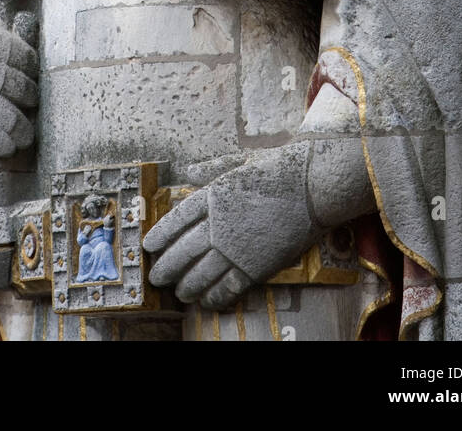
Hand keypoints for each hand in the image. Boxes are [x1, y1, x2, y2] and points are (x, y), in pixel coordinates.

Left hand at [143, 144, 319, 308]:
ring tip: (179, 294)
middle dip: (167, 266)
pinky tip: (207, 301)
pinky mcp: (256, 266)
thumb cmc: (278, 169)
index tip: (149, 245)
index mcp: (213, 195)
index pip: (178, 219)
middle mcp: (219, 223)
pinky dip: (215, 297)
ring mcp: (236, 247)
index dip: (161, 234)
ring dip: (187, 286)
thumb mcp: (240, 160)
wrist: (312, 186)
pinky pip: (228, 287)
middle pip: (184, 250)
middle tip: (156, 278)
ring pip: (202, 273)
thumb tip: (188, 171)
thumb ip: (212, 167)